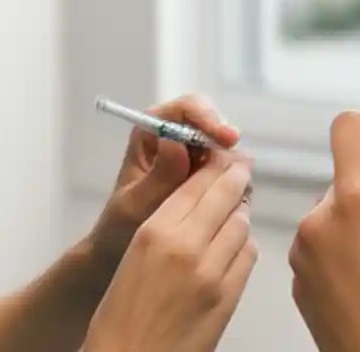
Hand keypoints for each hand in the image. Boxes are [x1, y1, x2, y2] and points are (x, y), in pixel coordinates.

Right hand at [86, 153, 256, 351]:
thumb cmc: (121, 313)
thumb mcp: (135, 256)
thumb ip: (166, 225)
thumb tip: (198, 201)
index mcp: (154, 231)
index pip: (195, 183)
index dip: (215, 165)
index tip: (223, 157)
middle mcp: (186, 245)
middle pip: (225, 195)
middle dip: (236, 177)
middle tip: (242, 168)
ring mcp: (212, 271)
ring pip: (241, 223)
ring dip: (240, 212)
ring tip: (238, 207)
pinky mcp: (229, 296)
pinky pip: (248, 256)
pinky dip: (245, 244)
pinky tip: (237, 244)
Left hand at [89, 95, 240, 262]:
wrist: (121, 250)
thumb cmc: (120, 225)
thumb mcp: (136, 204)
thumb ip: (158, 176)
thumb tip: (176, 141)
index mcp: (150, 132)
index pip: (185, 109)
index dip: (208, 117)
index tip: (226, 138)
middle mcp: (173, 138)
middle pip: (211, 124)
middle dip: (225, 145)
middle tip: (239, 170)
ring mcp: (191, 156)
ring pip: (223, 148)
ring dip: (231, 167)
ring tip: (234, 193)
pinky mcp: (204, 176)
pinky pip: (227, 171)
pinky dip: (233, 183)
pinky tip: (232, 203)